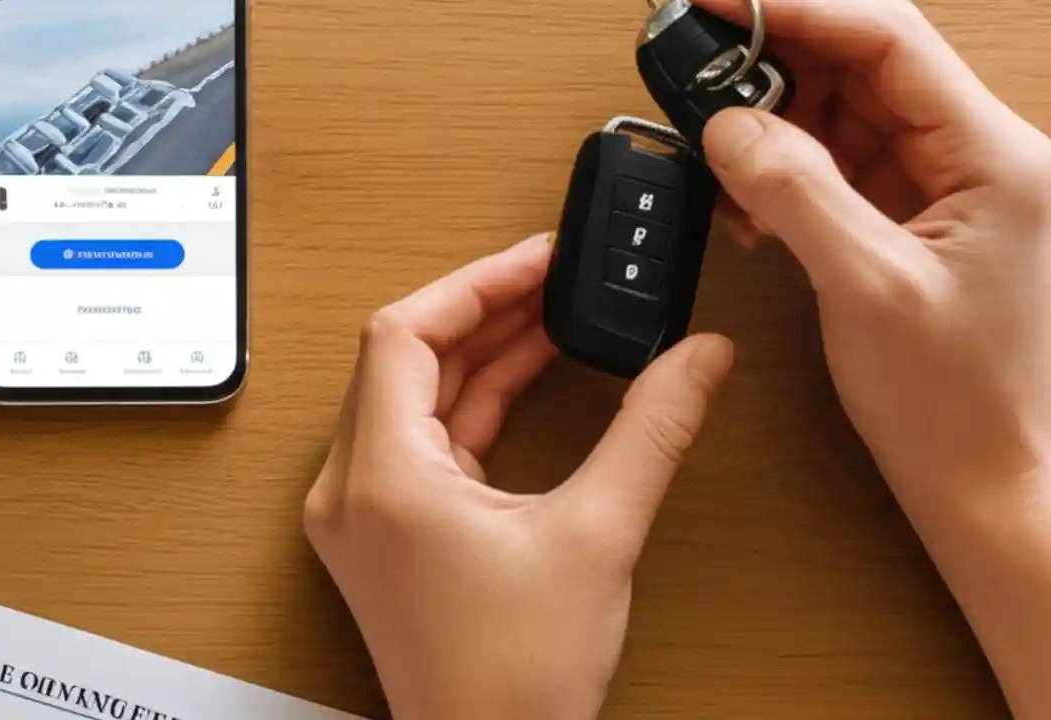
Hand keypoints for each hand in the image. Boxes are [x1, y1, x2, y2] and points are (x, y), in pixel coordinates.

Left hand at [304, 236, 733, 719]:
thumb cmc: (516, 680)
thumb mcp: (598, 538)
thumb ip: (651, 432)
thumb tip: (698, 358)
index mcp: (382, 478)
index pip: (404, 333)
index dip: (473, 282)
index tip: (533, 259)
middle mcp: (352, 488)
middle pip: (407, 357)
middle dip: (485, 311)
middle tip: (552, 278)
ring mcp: (363, 512)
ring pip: (415, 397)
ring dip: (484, 354)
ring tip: (555, 315)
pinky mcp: (387, 532)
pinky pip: (424, 439)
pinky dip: (476, 403)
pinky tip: (530, 375)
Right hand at [695, 2, 1050, 715]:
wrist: (980, 481)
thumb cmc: (952, 399)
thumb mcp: (865, 286)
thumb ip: (795, 190)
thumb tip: (728, 126)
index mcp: (992, 157)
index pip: (886, 42)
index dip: (798, 8)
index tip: (720, 2)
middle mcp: (974, 160)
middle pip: (862, 69)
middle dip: (775, 63)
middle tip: (696, 66)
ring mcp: (942, 192)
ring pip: (844, 117)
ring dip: (774, 124)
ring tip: (714, 150)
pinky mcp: (910, 225)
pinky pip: (838, 170)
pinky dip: (785, 173)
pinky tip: (746, 201)